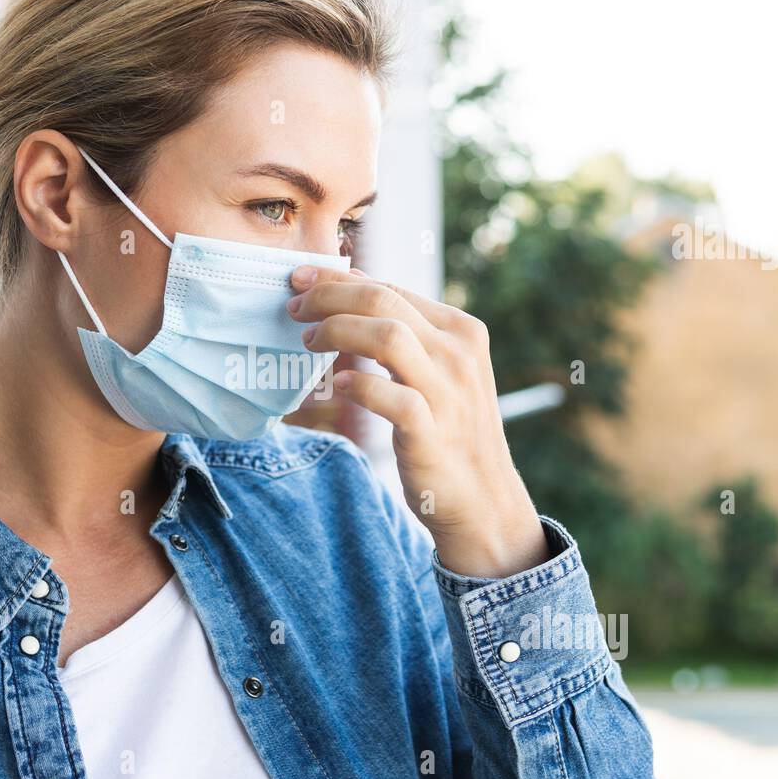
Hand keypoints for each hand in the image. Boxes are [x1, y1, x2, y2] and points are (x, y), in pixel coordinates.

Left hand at [287, 264, 548, 576]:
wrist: (484, 499)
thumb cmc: (450, 429)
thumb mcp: (437, 369)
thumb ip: (403, 328)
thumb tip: (352, 282)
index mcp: (460, 330)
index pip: (391, 288)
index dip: (339, 279)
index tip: (300, 279)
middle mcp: (458, 354)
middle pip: (384, 302)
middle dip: (329, 296)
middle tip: (293, 307)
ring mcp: (448, 393)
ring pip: (388, 338)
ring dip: (338, 331)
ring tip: (308, 341)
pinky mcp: (433, 433)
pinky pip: (394, 398)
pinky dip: (361, 386)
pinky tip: (337, 384)